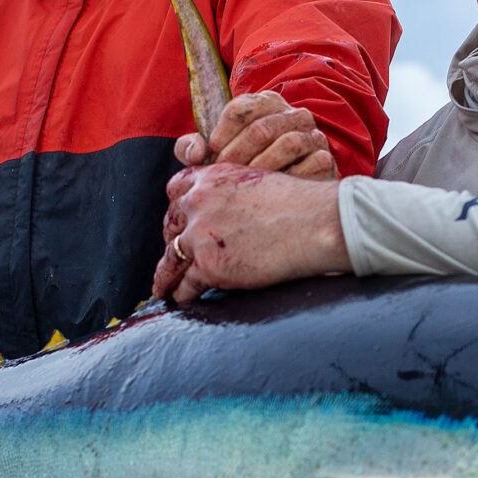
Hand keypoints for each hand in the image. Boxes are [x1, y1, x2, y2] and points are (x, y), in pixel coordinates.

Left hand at [151, 164, 349, 303]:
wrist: (315, 223)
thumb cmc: (300, 202)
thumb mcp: (258, 178)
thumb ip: (234, 190)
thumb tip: (232, 208)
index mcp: (210, 178)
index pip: (176, 190)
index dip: (176, 209)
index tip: (177, 222)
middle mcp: (198, 203)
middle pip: (170, 225)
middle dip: (170, 241)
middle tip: (170, 257)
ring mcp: (200, 235)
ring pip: (171, 258)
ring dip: (165, 275)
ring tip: (162, 287)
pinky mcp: (209, 265)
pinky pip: (187, 284)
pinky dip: (181, 294)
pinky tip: (181, 299)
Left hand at [174, 90, 336, 180]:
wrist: (289, 200)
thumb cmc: (246, 171)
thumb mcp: (216, 156)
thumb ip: (194, 149)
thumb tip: (194, 151)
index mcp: (266, 103)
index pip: (241, 109)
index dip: (222, 135)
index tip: (212, 158)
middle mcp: (293, 114)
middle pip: (262, 128)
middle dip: (238, 156)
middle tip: (225, 178)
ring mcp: (313, 135)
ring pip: (288, 144)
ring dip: (263, 168)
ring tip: (247, 188)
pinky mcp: (326, 159)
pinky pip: (309, 165)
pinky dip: (289, 180)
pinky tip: (274, 194)